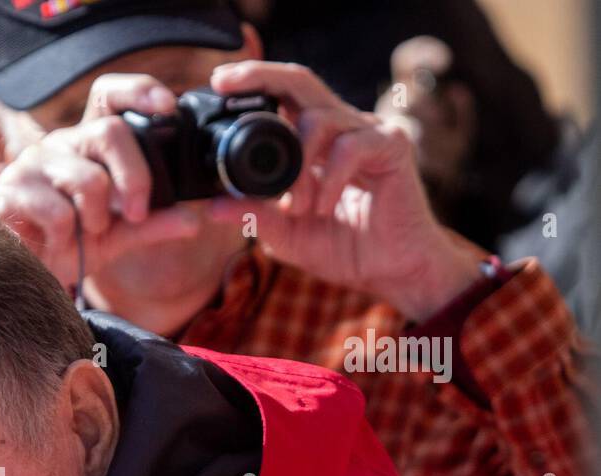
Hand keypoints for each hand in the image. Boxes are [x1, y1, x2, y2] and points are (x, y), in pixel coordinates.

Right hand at [0, 73, 201, 289]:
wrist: (22, 277)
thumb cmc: (67, 248)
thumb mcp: (117, 237)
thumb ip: (151, 225)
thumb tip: (193, 221)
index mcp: (85, 146)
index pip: (109, 96)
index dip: (139, 91)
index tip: (167, 107)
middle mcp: (59, 144)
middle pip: (110, 133)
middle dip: (135, 178)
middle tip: (135, 214)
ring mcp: (31, 164)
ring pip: (89, 181)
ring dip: (94, 220)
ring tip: (79, 236)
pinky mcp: (10, 191)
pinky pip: (58, 213)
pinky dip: (64, 239)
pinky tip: (51, 243)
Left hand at [206, 60, 482, 320]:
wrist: (391, 270)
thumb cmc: (343, 249)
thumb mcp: (286, 235)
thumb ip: (254, 216)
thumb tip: (212, 206)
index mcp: (314, 142)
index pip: (282, 98)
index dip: (253, 85)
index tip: (219, 84)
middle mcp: (341, 127)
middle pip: (300, 81)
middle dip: (260, 77)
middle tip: (226, 84)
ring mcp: (368, 132)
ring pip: (318, 120)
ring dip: (296, 168)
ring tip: (297, 209)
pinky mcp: (392, 145)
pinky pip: (348, 147)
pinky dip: (328, 180)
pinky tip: (322, 208)